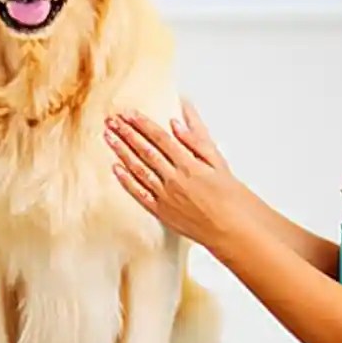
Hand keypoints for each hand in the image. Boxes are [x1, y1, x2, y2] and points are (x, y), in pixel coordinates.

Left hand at [104, 98, 255, 250]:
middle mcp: (174, 178)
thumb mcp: (218, 161)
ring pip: (138, 169)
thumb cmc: (230, 195)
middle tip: (111, 121)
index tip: (128, 113)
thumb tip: (180, 118)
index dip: (142, 124)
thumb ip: (197, 138)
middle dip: (127, 134)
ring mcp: (165, 196)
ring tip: (108, 137)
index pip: (160, 138)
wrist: (232, 229)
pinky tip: (115, 168)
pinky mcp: (161, 212)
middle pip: (145, 151)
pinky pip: (139, 194)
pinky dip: (126, 180)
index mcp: (188, 163)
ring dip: (121, 152)